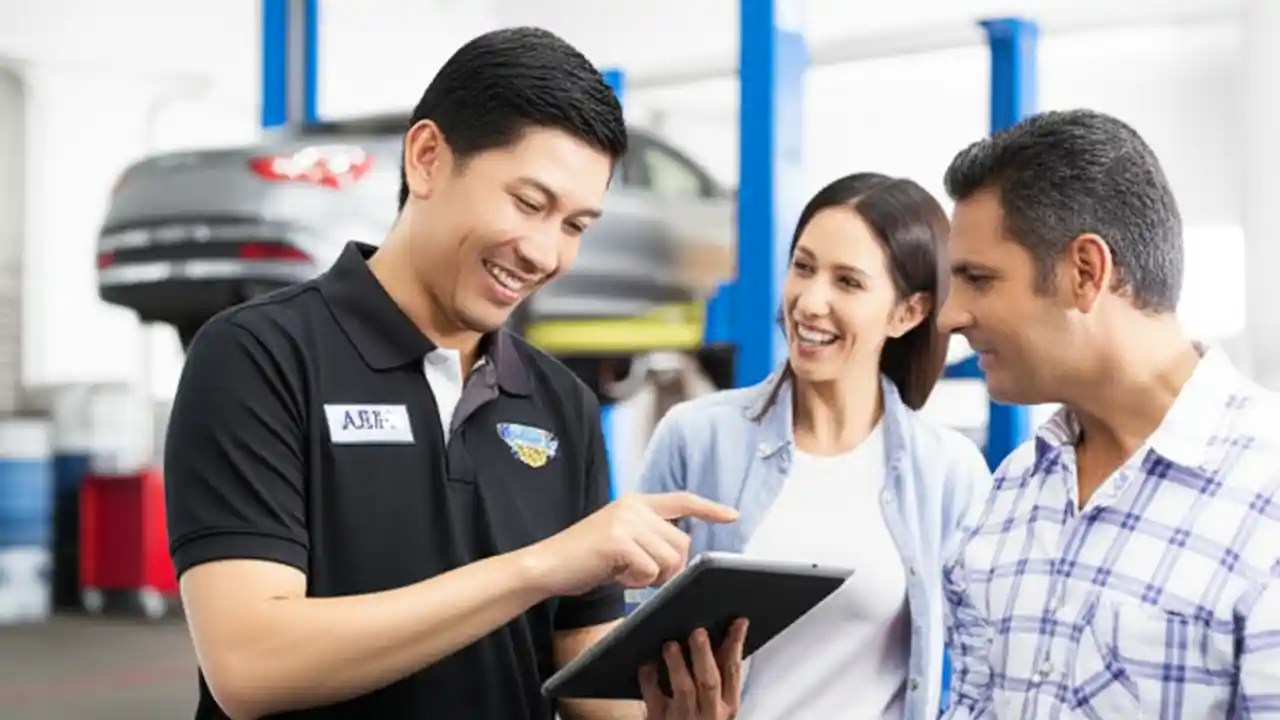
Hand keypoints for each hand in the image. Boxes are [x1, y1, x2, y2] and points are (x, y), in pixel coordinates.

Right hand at [525, 492, 738, 597]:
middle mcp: (633, 507)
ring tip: (625, 574)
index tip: (732, 515)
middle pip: (681, 543)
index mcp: (635, 502)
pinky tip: (616, 577)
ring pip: (669, 558)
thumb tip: (679, 552)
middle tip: (641, 575)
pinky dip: (636, 582)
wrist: (547, 565)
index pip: (681, 500)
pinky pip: (650, 570)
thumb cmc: (583, 560)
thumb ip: (648, 537)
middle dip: (670, 568)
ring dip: (653, 577)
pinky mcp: (618, 540)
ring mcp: (626, 521)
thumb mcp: (620, 540)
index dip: (709, 509)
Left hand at [639, 619, 748, 718]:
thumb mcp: (715, 702)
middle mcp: (709, 713)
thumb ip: (715, 675)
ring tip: (671, 645)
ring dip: (678, 665)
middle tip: (698, 632)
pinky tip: (647, 662)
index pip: (733, 672)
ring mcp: (683, 717)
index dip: (736, 645)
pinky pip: (653, 697)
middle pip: (709, 682)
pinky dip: (649, 678)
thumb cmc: (697, 717)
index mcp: (727, 705)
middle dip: (704, 655)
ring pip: (684, 689)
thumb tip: (713, 635)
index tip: (738, 622)